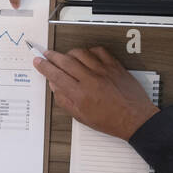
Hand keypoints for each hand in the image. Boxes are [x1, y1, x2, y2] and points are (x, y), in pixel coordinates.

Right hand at [32, 46, 158, 138]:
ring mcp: (103, 71)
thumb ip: (65, 100)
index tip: (38, 62)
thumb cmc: (111, 120)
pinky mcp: (115, 66)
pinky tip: (87, 56)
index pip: (56, 75)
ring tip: (66, 56)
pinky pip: (99, 51)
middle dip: (52, 56)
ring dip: (69, 53)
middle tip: (46, 54)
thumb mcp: (82, 116)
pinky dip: (90, 51)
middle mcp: (91, 80)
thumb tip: (55, 86)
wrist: (135, 118)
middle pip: (65, 61)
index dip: (44, 67)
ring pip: (81, 53)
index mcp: (80, 94)